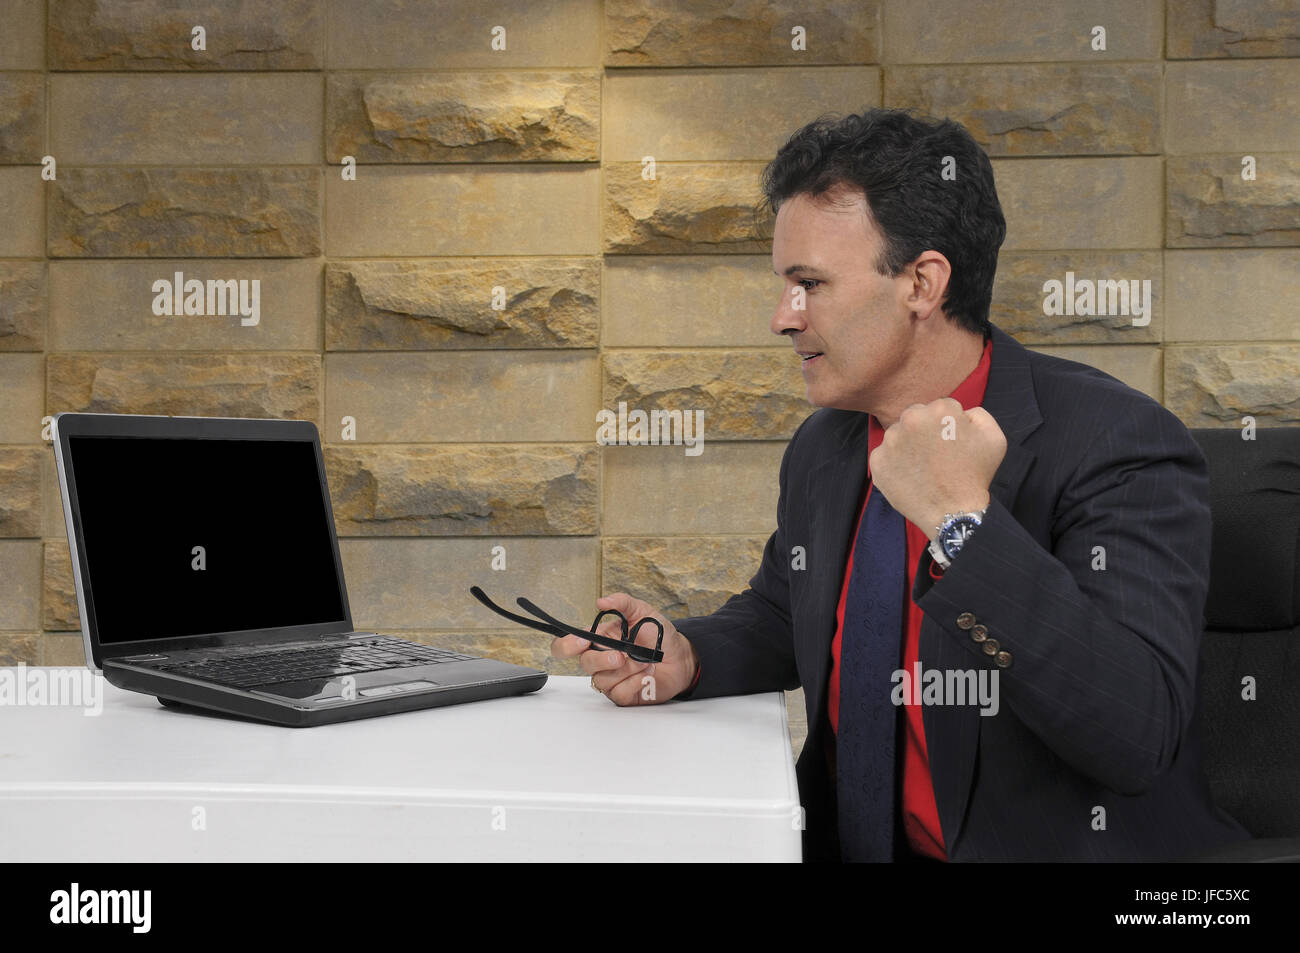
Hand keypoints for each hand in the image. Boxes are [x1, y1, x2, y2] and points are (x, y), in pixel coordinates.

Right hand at [550, 593, 698, 705]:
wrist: (681, 657)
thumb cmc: (659, 635)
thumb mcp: (643, 611)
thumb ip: (622, 603)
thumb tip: (601, 602)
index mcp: (600, 639)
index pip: (568, 645)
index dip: (567, 645)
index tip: (583, 641)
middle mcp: (601, 660)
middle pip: (585, 664)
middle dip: (603, 660)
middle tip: (622, 656)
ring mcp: (611, 679)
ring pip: (603, 680)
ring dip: (629, 669)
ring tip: (647, 660)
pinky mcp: (623, 694)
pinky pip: (619, 693)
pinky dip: (636, 682)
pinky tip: (647, 674)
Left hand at [868, 398, 1007, 534]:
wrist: (953, 512)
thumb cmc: (975, 476)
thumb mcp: (993, 437)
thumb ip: (977, 414)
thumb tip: (960, 411)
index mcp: (939, 409)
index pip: (940, 408)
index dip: (949, 425)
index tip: (952, 443)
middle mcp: (911, 419)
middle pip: (915, 416)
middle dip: (924, 430)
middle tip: (936, 455)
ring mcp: (891, 441)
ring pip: (898, 435)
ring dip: (908, 445)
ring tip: (923, 467)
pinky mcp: (877, 461)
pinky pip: (884, 455)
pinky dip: (894, 464)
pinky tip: (910, 476)